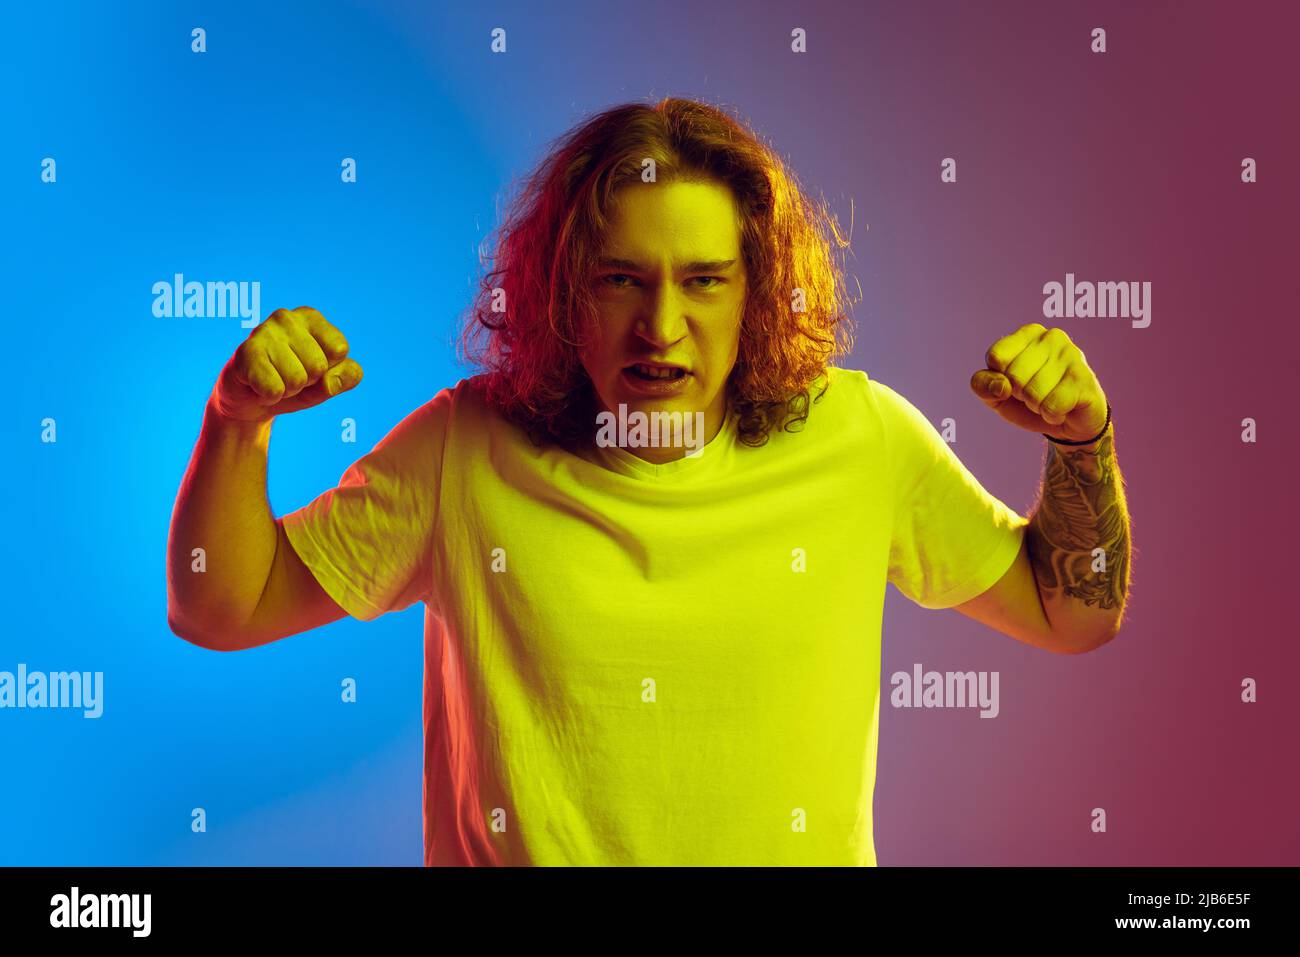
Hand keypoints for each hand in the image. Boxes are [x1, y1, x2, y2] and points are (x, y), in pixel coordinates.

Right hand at [209, 306, 362, 422]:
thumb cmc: (294, 383)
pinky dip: (270, 397)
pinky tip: (258, 385)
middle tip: (288, 376)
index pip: (339, 349)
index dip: (328, 368)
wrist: (250, 400)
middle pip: (318, 366)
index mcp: (311, 318)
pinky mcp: (245, 352)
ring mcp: (263, 332)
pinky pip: (275, 389)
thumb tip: (331, 381)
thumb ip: (346, 377)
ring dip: (287, 390)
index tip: (310, 367)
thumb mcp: (328, 382)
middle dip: (307, 381)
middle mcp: (287, 318)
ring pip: (297, 379)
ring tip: (274, 379)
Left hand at [971, 323, 1107, 441]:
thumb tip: (1001, 386)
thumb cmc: (1030, 401)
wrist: (1071, 423)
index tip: (1015, 383)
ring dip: (1038, 407)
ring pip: (1032, 393)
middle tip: (1037, 394)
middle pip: (1013, 375)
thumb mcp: (996, 394)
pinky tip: (1064, 408)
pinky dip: (1052, 415)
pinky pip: (1051, 406)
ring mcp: (1071, 354)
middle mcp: (1051, 337)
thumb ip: (982, 385)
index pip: (995, 356)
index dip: (1000, 379)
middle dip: (1021, 395)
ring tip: (1051, 399)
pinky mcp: (1084, 377)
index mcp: (1027, 334)